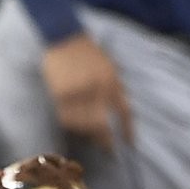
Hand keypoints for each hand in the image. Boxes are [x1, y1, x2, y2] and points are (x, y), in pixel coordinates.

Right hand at [41, 32, 133, 150]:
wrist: (64, 38)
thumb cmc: (88, 52)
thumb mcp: (109, 67)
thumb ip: (114, 88)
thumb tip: (117, 113)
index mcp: (111, 80)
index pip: (124, 110)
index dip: (128, 129)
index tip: (130, 143)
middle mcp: (96, 88)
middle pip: (101, 123)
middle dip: (105, 140)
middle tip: (108, 151)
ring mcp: (77, 92)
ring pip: (82, 123)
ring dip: (86, 134)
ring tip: (89, 138)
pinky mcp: (59, 94)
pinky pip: (66, 117)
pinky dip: (71, 125)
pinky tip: (73, 126)